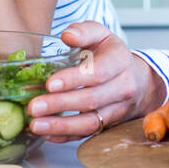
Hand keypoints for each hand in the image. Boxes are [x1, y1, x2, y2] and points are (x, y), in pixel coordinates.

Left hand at [24, 22, 168, 142]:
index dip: (73, 79)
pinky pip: (87, 134)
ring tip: (36, 125)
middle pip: (91, 100)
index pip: (97, 73)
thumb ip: (84, 31)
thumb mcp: (101, 34)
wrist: (134, 78)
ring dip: (61, 126)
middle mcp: (122, 88)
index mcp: (119, 61)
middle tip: (34, 106)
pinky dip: (66, 136)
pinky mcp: (108, 125)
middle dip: (60, 104)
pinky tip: (47, 134)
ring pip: (90, 122)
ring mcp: (117, 110)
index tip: (50, 83)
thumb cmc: (110, 54)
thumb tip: (68, 35)